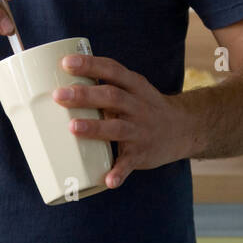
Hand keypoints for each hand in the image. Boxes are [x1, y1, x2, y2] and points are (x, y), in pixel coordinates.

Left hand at [52, 53, 188, 189]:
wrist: (184, 129)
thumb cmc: (146, 106)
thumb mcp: (134, 88)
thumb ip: (107, 83)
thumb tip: (64, 77)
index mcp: (134, 86)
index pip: (112, 70)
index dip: (90, 65)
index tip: (66, 63)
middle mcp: (138, 106)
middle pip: (111, 97)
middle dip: (85, 95)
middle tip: (58, 95)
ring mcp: (140, 131)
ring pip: (117, 128)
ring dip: (95, 128)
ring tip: (73, 127)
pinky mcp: (141, 154)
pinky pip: (129, 163)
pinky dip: (119, 172)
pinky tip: (108, 180)